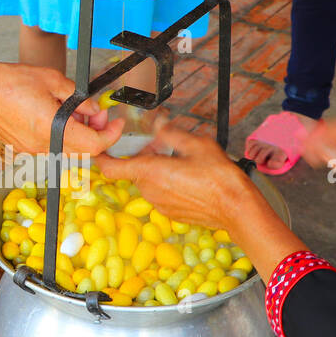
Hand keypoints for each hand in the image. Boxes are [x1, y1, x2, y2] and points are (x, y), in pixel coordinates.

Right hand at [0, 63, 125, 156]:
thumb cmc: (10, 82)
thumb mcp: (53, 80)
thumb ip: (78, 99)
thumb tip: (93, 110)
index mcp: (53, 129)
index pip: (94, 145)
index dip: (111, 134)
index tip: (117, 122)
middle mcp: (44, 145)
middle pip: (83, 151)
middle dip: (96, 132)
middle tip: (95, 112)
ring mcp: (33, 149)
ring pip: (68, 149)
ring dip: (79, 134)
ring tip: (74, 111)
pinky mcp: (24, 148)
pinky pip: (52, 146)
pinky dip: (62, 134)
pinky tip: (56, 116)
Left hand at [95, 120, 251, 230]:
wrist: (236, 208)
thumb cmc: (218, 177)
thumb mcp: (196, 144)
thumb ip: (171, 133)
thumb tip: (159, 123)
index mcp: (151, 172)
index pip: (111, 168)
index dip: (101, 158)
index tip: (100, 149)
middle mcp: (150, 190)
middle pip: (134, 171)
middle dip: (143, 157)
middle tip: (162, 146)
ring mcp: (159, 204)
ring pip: (148, 182)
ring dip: (156, 170)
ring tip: (180, 161)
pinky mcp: (170, 213)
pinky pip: (160, 194)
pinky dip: (166, 183)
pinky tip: (187, 177)